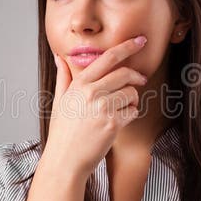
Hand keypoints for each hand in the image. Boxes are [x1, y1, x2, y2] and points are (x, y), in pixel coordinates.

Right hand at [48, 35, 148, 177]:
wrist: (65, 160)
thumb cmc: (63, 132)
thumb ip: (64, 77)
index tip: (140, 40)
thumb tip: (59, 57)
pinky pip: (133, 111)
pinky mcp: (113, 123)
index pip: (108, 57)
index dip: (127, 46)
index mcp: (80, 84)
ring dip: (132, 100)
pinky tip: (119, 121)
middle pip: (124, 73)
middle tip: (141, 80)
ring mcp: (103, 107)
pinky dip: (131, 115)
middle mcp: (91, 92)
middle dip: (136, 76)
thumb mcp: (60, 101)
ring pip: (131, 93)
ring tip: (120, 109)